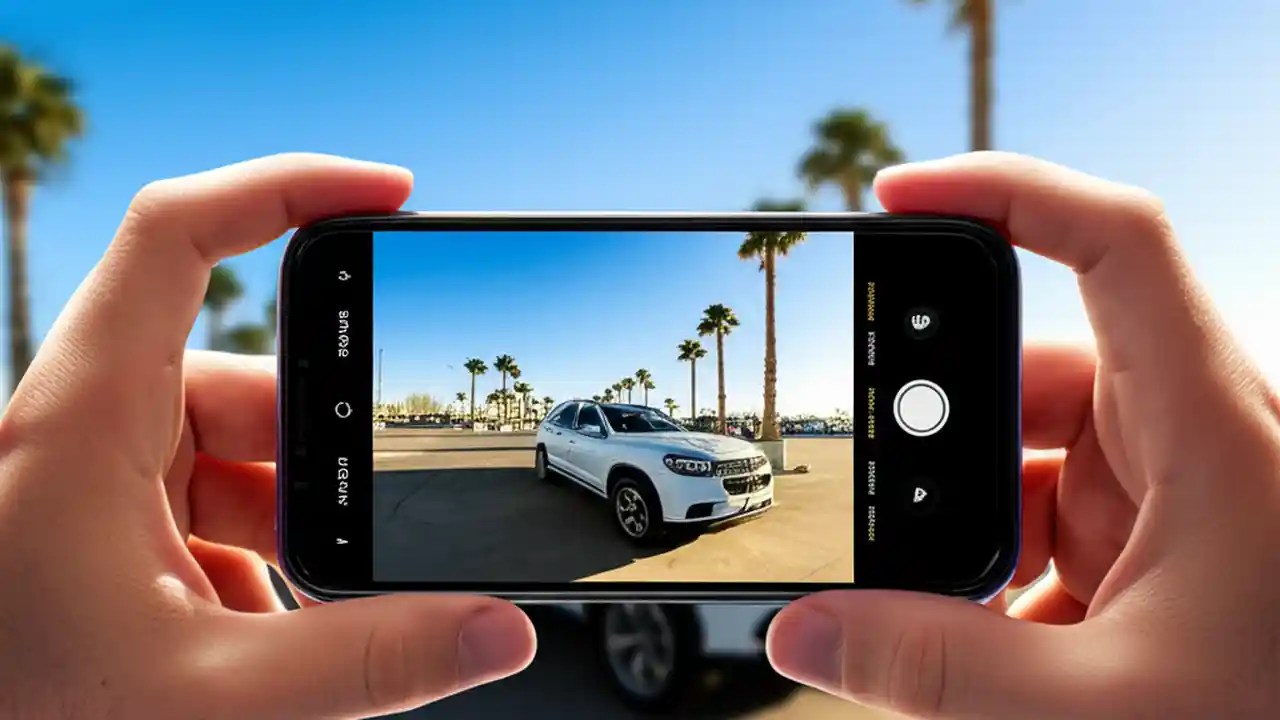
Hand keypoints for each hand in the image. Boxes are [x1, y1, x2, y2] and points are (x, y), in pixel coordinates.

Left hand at [0, 154, 535, 718]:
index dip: (287, 188)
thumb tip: (498, 631)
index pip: (175, 235)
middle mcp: (84, 430)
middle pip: (243, 376)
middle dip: (328, 451)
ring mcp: (96, 480)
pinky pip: (212, 507)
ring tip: (318, 611)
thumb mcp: (205, 695)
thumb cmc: (18, 718)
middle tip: (377, 521)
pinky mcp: (108, 527)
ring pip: (235, 454)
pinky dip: (261, 560)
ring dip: (295, 524)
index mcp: (82, 422)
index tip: (390, 197)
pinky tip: (274, 636)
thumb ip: (365, 665)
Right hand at [767, 152, 1279, 717]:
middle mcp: (1188, 437)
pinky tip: (989, 634)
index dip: (1005, 191)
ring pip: (1030, 451)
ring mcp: (1165, 491)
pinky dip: (998, 565)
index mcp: (1210, 429)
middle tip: (892, 492)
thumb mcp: (1106, 702)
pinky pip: (1045, 517)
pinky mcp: (1147, 542)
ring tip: (945, 599)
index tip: (896, 195)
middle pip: (1037, 364)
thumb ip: (941, 668)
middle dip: (947, 426)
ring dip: (970, 518)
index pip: (1115, 246)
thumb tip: (804, 631)